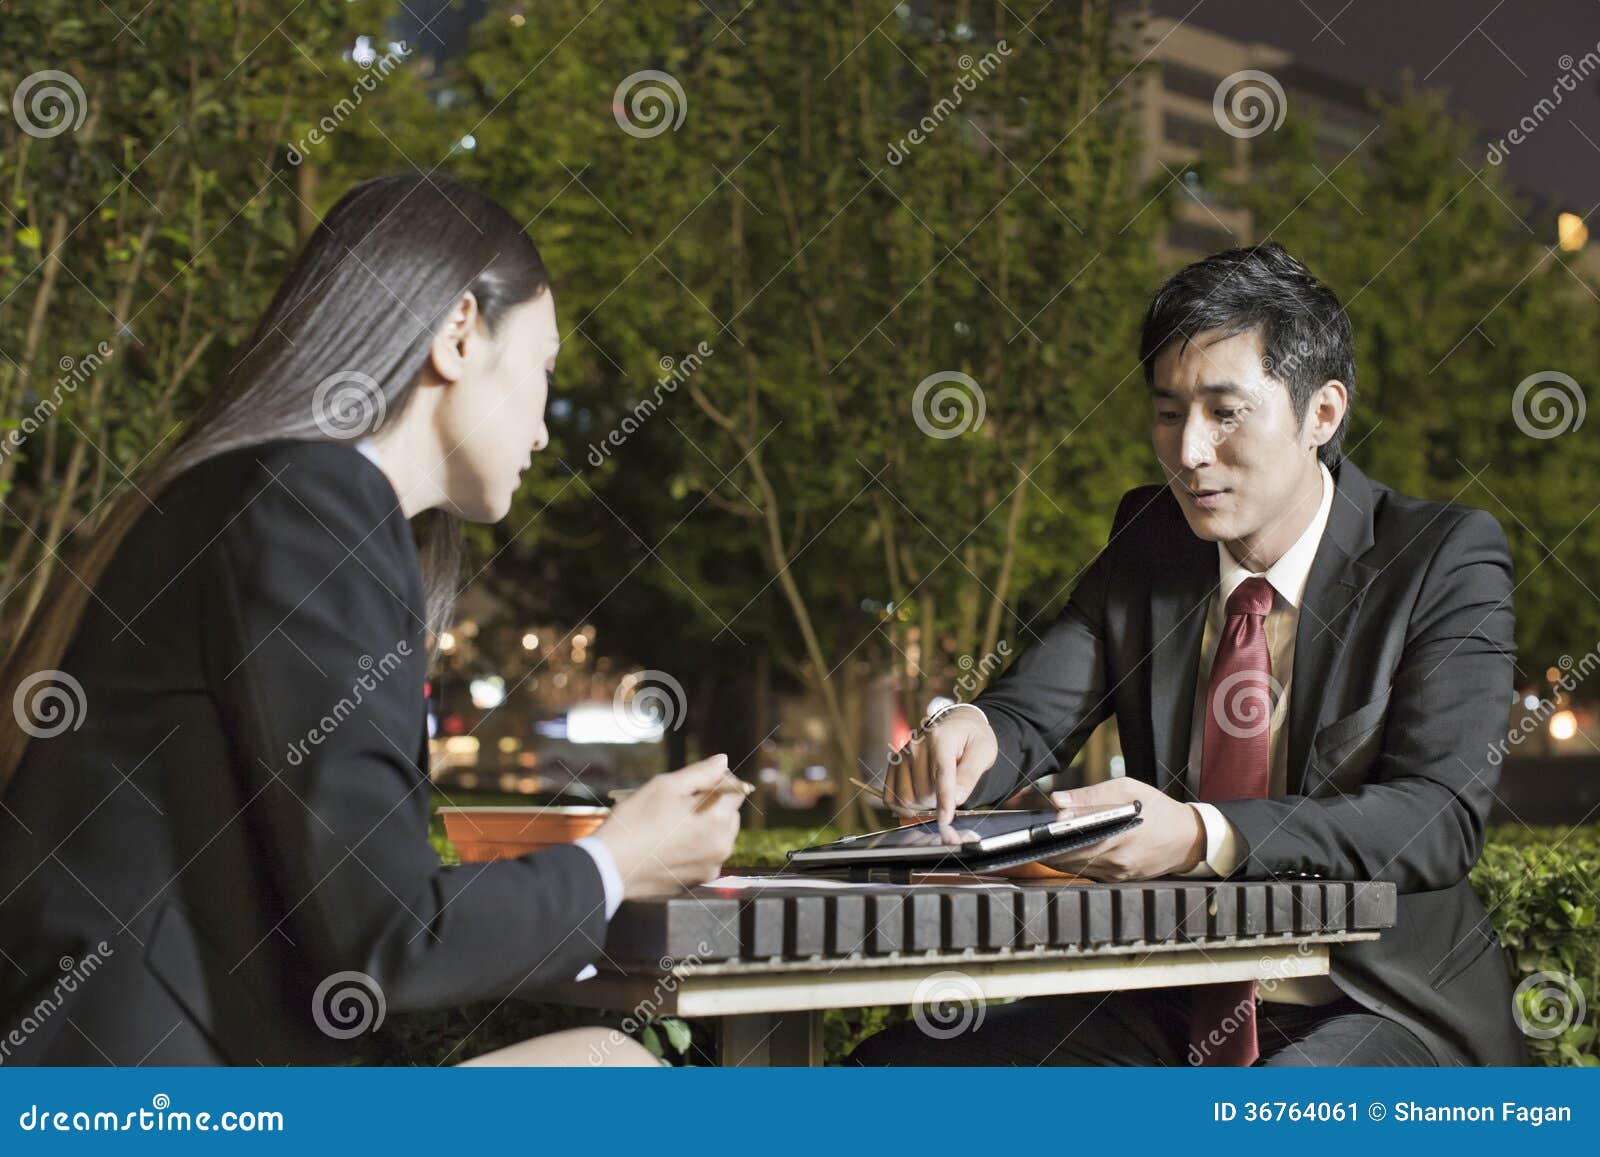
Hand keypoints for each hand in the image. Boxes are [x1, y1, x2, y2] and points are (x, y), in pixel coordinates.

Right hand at [594, 755, 742, 898]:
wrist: (610, 866)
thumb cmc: (636, 820)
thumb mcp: (667, 786)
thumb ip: (701, 773)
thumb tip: (723, 761)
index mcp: (718, 818)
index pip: (737, 790)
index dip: (719, 780)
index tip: (697, 782)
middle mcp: (721, 845)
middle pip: (730, 815)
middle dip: (713, 805)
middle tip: (680, 804)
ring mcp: (710, 867)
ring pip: (718, 838)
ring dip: (704, 828)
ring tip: (672, 825)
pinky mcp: (696, 883)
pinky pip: (704, 858)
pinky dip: (693, 849)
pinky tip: (668, 845)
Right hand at [882, 707, 998, 841]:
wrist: (958, 724)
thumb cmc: (972, 738)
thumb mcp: (984, 751)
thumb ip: (970, 774)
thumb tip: (956, 798)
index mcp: (940, 739)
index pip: (941, 776)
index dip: (944, 801)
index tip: (945, 821)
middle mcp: (916, 746)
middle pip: (923, 792)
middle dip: (938, 802)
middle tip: (951, 792)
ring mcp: (902, 755)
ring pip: (906, 798)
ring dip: (922, 804)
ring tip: (936, 792)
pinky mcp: (894, 765)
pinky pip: (890, 796)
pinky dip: (902, 807)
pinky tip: (916, 805)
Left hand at [1039, 778, 1205, 880]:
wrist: (1188, 837)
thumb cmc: (1157, 808)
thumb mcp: (1126, 789)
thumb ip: (1090, 796)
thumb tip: (1057, 801)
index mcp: (1118, 835)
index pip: (1072, 840)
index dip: (1049, 838)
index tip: (1032, 832)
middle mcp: (1117, 859)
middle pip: (1070, 859)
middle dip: (1049, 849)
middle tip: (1030, 840)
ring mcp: (1119, 873)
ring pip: (1078, 868)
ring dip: (1059, 858)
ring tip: (1044, 844)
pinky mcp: (1121, 880)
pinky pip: (1091, 873)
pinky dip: (1077, 863)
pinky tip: (1068, 852)